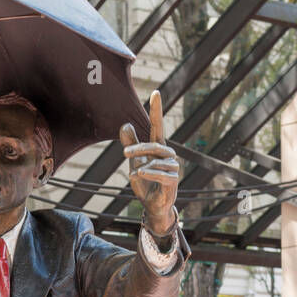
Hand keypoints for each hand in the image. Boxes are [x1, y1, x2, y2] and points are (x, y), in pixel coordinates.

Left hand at [119, 90, 178, 234]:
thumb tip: (125, 124)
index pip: (158, 125)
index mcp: (158, 148)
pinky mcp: (173, 181)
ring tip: (134, 172)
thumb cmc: (145, 182)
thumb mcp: (134, 162)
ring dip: (143, 165)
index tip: (155, 92)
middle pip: (154, 145)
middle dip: (138, 148)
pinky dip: (149, 173)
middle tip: (124, 152)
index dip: (156, 110)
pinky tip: (138, 174)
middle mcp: (168, 156)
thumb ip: (131, 144)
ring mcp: (173, 168)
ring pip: (157, 160)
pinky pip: (162, 174)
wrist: (153, 205)